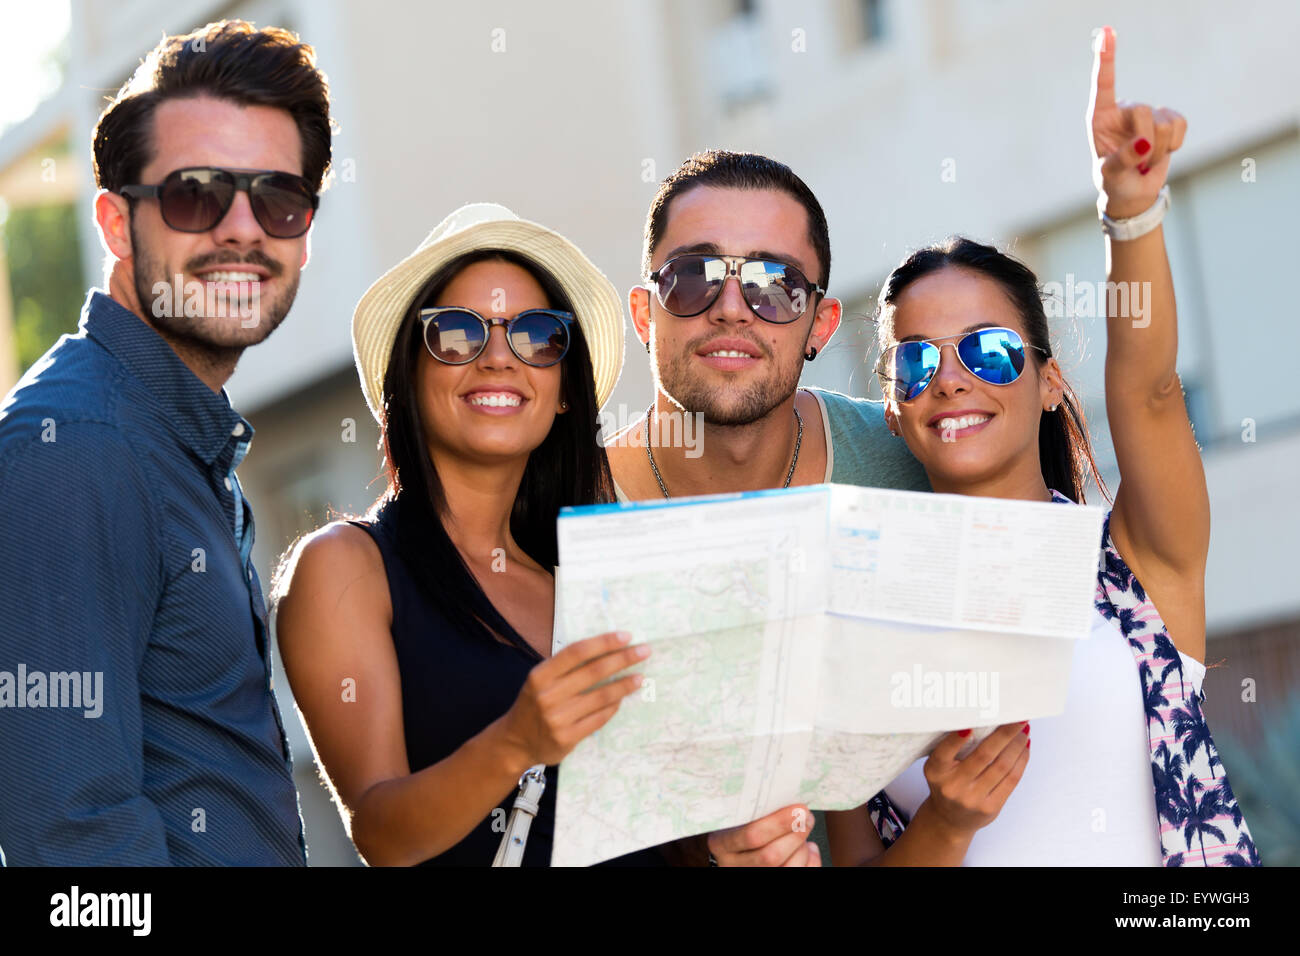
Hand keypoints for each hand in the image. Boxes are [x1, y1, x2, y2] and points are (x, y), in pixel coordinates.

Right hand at [499, 631, 647, 768]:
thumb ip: (564, 668)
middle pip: (594, 672)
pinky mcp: (567, 738)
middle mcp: (548, 695)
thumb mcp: (540, 681)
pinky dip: (613, 707)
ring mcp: (558, 718)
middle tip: (644, 651)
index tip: (626, 636)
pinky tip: (622, 699)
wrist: (515, 742)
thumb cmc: (534, 704)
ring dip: (624, 685)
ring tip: (640, 677)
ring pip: (601, 697)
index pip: (577, 652)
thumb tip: (604, 650)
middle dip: (623, 659)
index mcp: (540, 675)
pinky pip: (599, 718)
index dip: (603, 642)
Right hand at [707, 804, 820, 865]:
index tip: (799, 808)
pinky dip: (811, 860)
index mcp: (721, 844)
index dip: (778, 823)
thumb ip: (754, 812)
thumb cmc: (741, 826)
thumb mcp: (736, 817)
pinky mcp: (772, 883)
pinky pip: (801, 873)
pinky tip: (807, 848)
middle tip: (806, 817)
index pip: (751, 836)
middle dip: (795, 834)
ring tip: (803, 830)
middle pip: (771, 856)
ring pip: (787, 868)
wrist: (737, 850)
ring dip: (801, 847)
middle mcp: (732, 865)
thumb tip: (789, 800)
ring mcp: (751, 875)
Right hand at [920, 722, 1029, 835]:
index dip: (956, 740)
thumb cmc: (947, 783)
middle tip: (1017, 718)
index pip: (944, 753)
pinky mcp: (990, 808)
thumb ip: (953, 748)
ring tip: (1024, 730)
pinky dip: (1021, 761)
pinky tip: (1024, 748)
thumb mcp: (939, 766)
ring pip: (1002, 766)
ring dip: (1017, 745)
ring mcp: (973, 799)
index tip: (969, 725)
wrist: (950, 819)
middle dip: (1004, 734)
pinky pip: (1011, 780)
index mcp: (936, 772)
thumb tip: (983, 721)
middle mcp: (953, 786)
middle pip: (984, 755)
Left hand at [1087, 25, 1187, 217]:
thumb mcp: (1110, 175)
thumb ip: (1122, 159)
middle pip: (1144, 111)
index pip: (1103, 84)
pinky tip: (1162, 152)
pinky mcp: (1168, 119)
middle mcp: (1123, 110)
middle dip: (1145, 143)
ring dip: (1159, 150)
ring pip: (1164, 122)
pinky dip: (1175, 144)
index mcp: (1100, 118)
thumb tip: (1144, 143)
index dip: (1106, 58)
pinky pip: (1180, 124)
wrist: (1132, 192)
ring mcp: (1147, 114)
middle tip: (1137, 164)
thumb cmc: (1114, 182)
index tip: (1106, 32)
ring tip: (1145, 161)